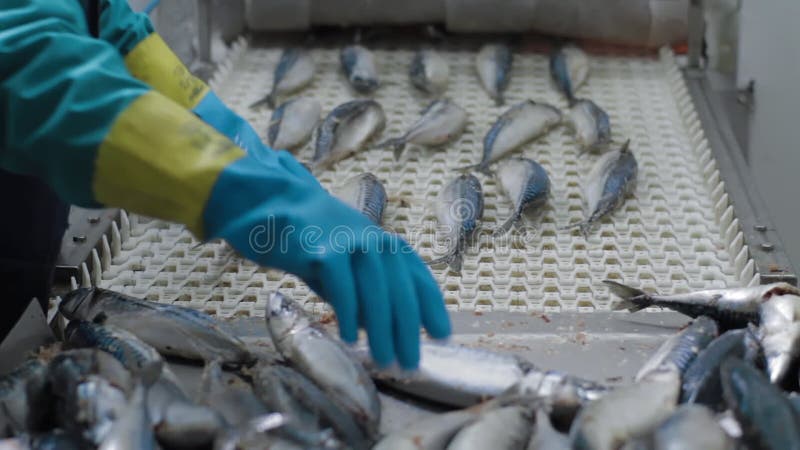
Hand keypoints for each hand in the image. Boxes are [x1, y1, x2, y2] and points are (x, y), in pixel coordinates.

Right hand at [203, 151, 450, 367]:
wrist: (271, 203)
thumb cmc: (310, 239)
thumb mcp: (347, 262)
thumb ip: (365, 289)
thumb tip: (380, 328)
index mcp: (385, 243)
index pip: (418, 278)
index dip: (432, 307)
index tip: (442, 335)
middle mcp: (375, 241)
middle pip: (401, 290)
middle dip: (408, 330)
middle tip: (410, 362)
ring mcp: (351, 243)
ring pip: (377, 292)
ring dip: (382, 330)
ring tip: (384, 359)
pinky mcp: (324, 250)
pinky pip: (342, 288)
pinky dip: (348, 314)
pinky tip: (348, 338)